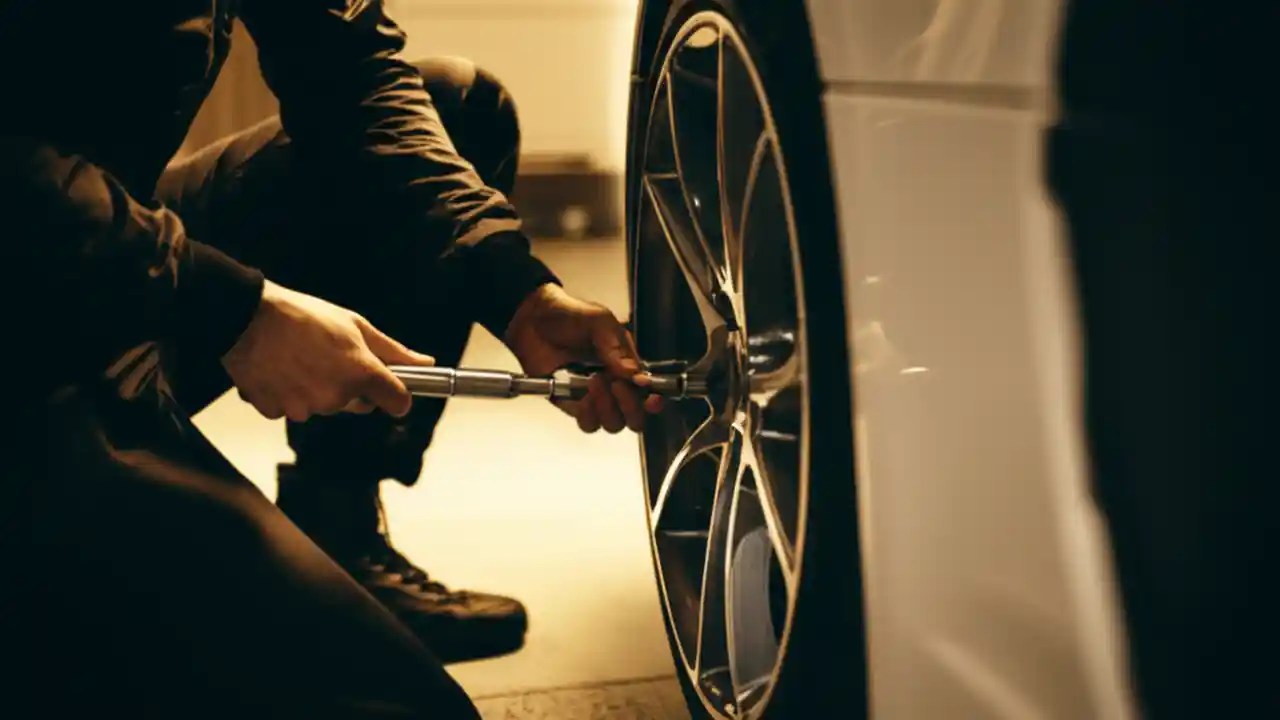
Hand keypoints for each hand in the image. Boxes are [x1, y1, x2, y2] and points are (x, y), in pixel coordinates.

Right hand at [222, 280, 434, 421]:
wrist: (246, 317)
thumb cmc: (303, 316)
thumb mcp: (356, 326)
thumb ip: (393, 351)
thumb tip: (426, 363)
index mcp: (360, 374)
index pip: (398, 403)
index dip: (396, 395)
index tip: (389, 387)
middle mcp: (336, 397)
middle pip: (358, 405)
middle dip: (351, 387)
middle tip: (331, 357)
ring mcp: (305, 407)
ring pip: (324, 407)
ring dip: (318, 390)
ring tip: (302, 358)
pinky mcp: (276, 411)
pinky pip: (292, 409)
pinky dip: (289, 394)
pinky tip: (281, 369)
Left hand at [504, 284, 662, 432]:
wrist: (534, 319)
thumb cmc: (569, 316)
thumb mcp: (599, 322)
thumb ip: (618, 348)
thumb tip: (635, 374)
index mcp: (627, 366)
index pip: (649, 393)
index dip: (654, 401)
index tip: (652, 397)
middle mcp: (613, 385)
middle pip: (635, 417)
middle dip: (631, 407)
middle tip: (618, 385)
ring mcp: (593, 397)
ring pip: (612, 424)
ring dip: (607, 407)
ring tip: (595, 381)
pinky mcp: (572, 403)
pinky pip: (587, 422)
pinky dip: (588, 413)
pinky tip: (583, 393)